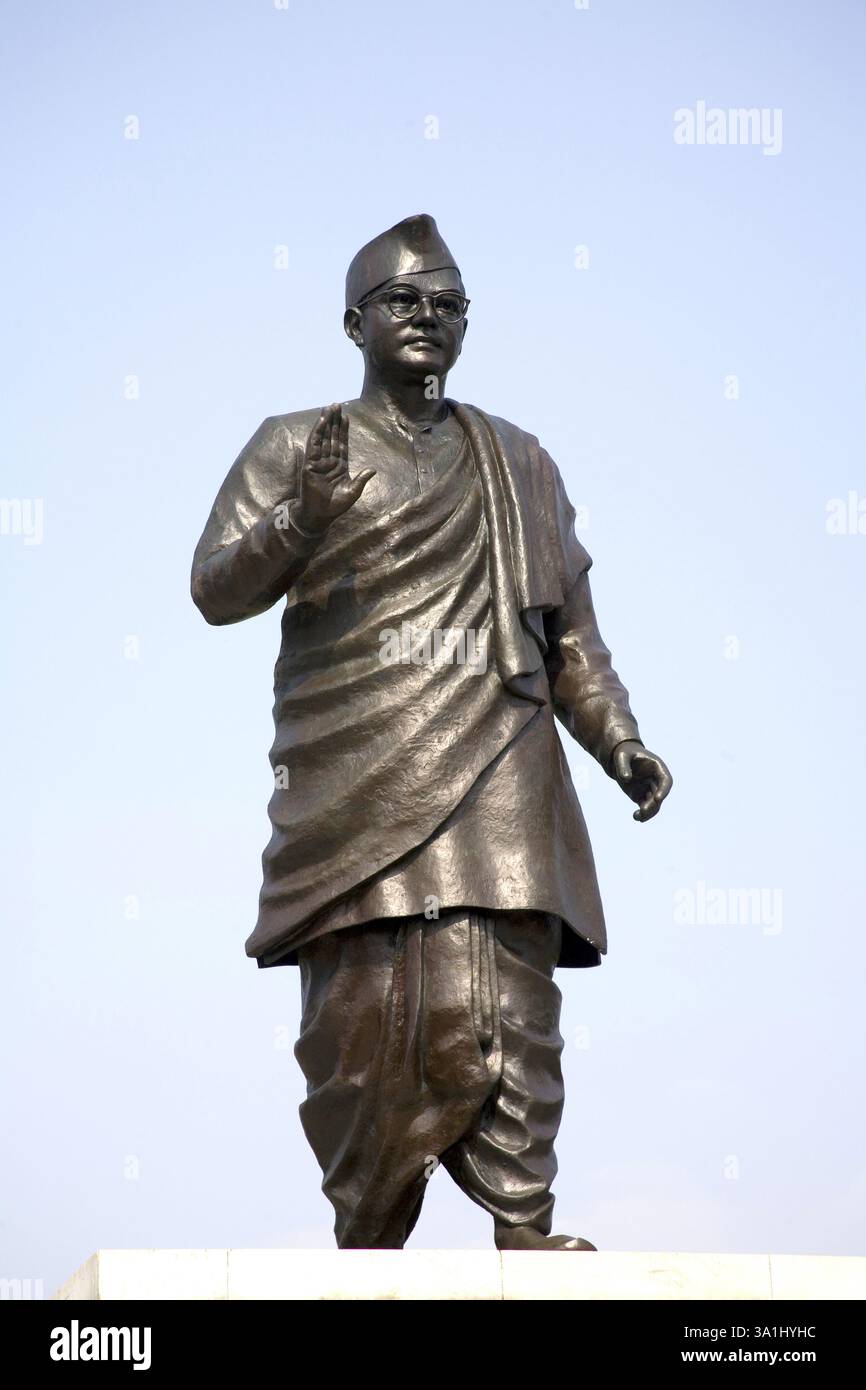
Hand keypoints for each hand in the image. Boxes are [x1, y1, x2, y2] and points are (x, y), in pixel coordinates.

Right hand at [294, 403, 375, 533]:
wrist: (321, 516)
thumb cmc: (336, 507)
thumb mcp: (353, 492)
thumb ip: (361, 480)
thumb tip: (372, 470)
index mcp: (339, 466)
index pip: (341, 444)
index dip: (343, 430)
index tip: (346, 417)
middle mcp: (328, 461)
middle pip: (332, 437)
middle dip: (334, 421)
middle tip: (336, 405)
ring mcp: (318, 462)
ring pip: (323, 438)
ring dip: (326, 423)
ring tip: (329, 408)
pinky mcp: (310, 464)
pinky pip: (314, 446)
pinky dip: (318, 433)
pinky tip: (322, 422)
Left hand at [611, 741, 671, 821]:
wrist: (621, 759)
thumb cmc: (624, 753)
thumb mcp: (622, 756)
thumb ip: (623, 766)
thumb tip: (626, 778)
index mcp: (657, 767)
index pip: (666, 780)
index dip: (663, 790)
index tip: (658, 799)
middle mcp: (656, 780)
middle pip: (659, 794)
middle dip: (653, 804)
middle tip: (643, 811)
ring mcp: (649, 789)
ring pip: (654, 804)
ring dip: (648, 812)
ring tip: (637, 817)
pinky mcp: (641, 795)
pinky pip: (645, 807)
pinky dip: (642, 813)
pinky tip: (636, 817)